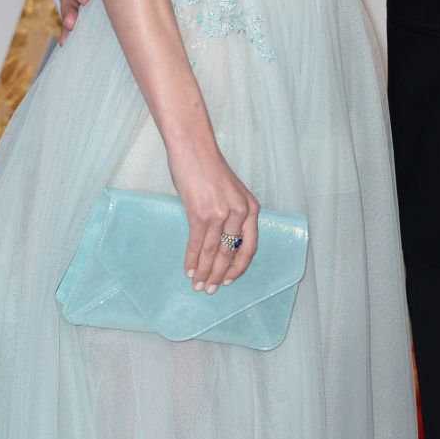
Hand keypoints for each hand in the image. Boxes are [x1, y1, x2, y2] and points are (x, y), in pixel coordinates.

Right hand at [167, 142, 259, 293]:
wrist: (194, 148)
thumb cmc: (210, 168)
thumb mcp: (231, 192)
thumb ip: (232, 215)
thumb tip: (224, 243)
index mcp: (251, 207)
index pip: (250, 246)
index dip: (239, 267)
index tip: (229, 280)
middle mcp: (240, 212)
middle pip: (231, 253)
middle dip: (219, 274)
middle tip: (210, 289)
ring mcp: (221, 213)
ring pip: (214, 252)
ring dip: (204, 272)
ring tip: (197, 285)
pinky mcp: (201, 214)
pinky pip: (198, 244)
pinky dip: (192, 260)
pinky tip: (188, 271)